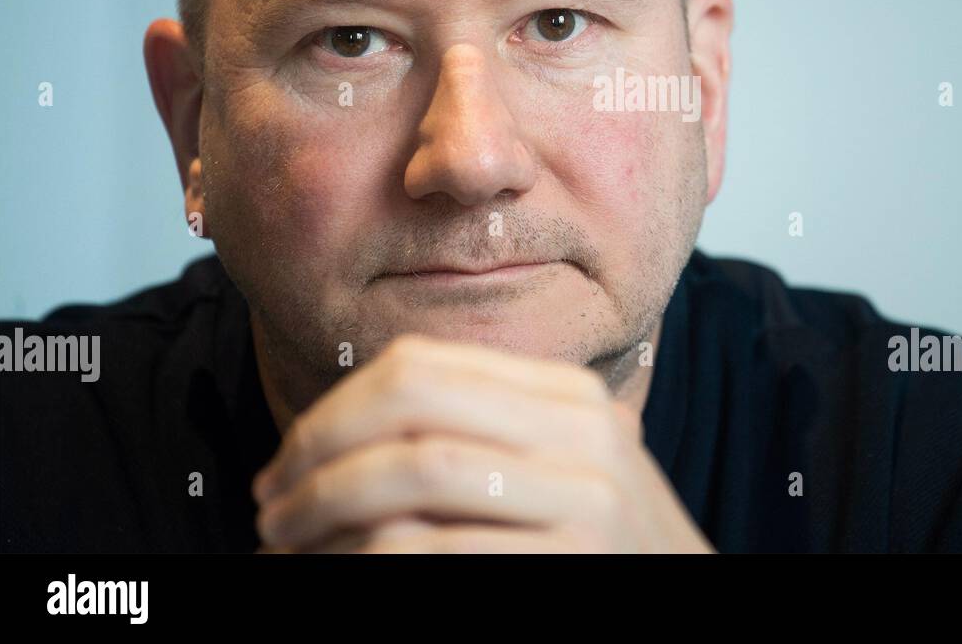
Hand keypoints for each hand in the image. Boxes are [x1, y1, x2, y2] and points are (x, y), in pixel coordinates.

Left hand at [251, 334, 714, 552]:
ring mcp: (585, 496)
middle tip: (271, 500)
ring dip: (324, 506)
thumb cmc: (600, 549)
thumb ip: (483, 434)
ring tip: (287, 541)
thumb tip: (341, 434)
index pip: (423, 364)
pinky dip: (361, 560)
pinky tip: (337, 571)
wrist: (690, 598)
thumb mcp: (559, 470)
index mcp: (567, 394)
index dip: (335, 408)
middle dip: (317, 447)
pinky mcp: (572, 561)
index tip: (289, 458)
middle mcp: (581, 430)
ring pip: (414, 469)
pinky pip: (431, 548)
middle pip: (411, 400)